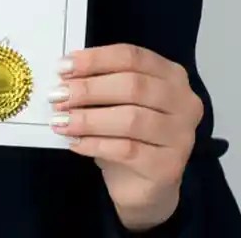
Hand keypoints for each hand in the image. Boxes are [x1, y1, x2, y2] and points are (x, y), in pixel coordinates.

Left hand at [48, 44, 203, 230]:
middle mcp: (184, 102)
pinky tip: (74, 143)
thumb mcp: (115, 102)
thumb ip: (99, 84)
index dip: (95, 59)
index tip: (62, 67)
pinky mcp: (169, 166)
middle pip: (133, 86)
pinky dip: (95, 144)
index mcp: (171, 75)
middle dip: (89, 89)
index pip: (132, 56)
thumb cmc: (128, 134)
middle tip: (56, 96)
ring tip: (60, 121)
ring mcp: (181, 135)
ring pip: (131, 119)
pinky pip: (127, 150)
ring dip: (88, 118)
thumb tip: (64, 76)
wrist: (143, 183)